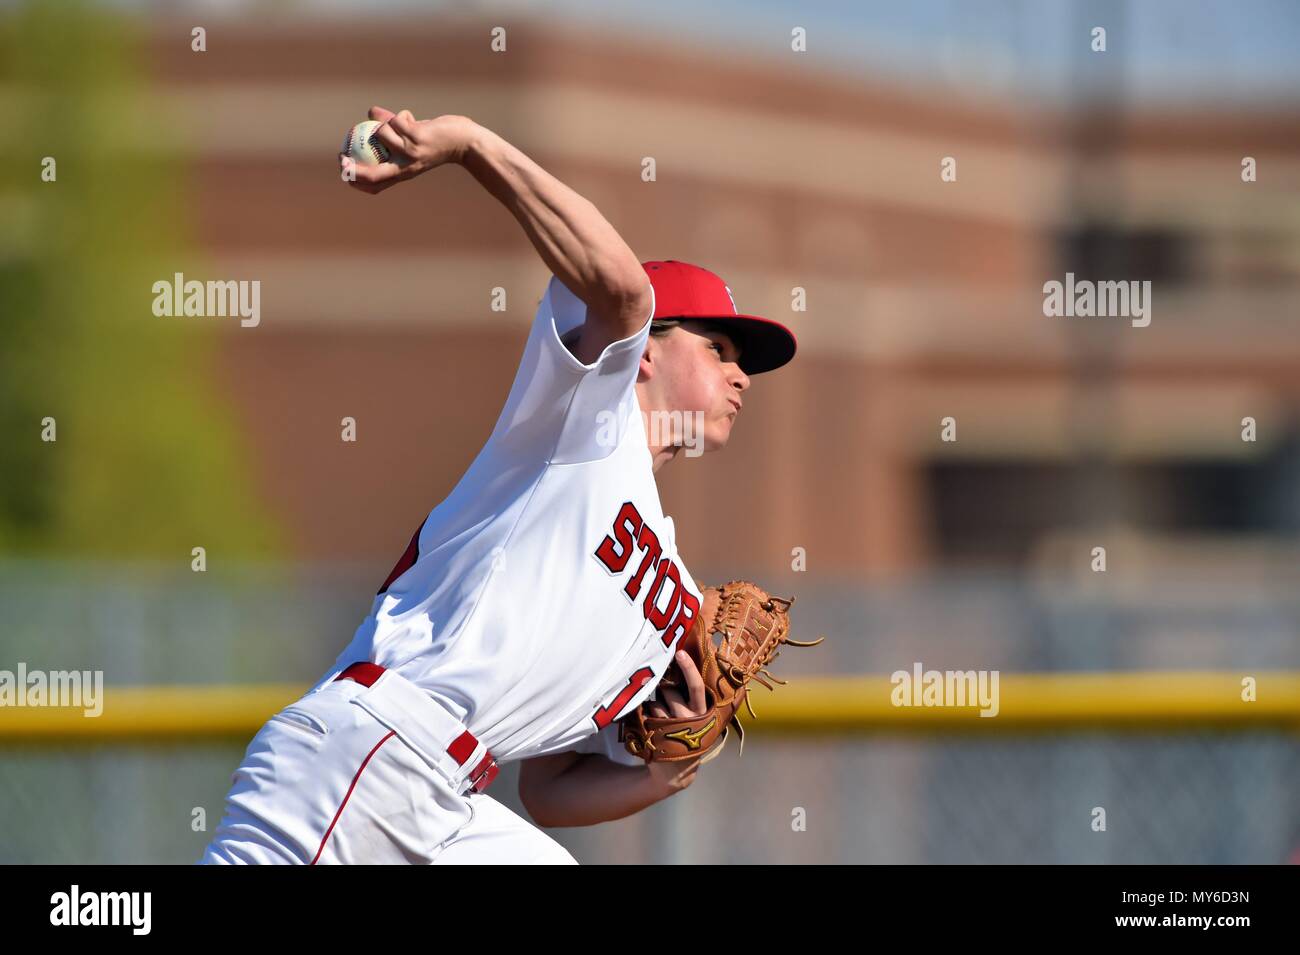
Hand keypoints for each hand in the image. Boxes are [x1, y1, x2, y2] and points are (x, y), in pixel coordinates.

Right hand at [339, 106, 474, 193]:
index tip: (342, 168)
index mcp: (403, 173)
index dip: (355, 180)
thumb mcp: (414, 140)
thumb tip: (370, 113)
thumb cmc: (439, 142)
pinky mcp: (417, 137)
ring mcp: (411, 153)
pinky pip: (396, 119)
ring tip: (400, 122)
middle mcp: (405, 167)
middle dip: (351, 169)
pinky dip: (400, 114)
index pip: (375, 185)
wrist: (466, 143)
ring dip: (385, 121)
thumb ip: (393, 130)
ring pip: (381, 132)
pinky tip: (412, 118)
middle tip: (341, 155)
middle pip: (372, 174)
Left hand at [645, 649, 707, 792]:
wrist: (677, 769)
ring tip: (664, 718)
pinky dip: (647, 713)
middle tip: (670, 701)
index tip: (679, 653)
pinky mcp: (657, 733)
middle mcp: (690, 718)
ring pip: (656, 700)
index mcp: (704, 711)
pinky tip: (654, 725)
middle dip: (666, 689)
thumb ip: (694, 696)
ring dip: (656, 703)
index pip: (696, 686)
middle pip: (670, 690)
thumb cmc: (689, 733)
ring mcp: (672, 726)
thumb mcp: (699, 716)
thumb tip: (682, 663)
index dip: (688, 669)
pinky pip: (647, 711)